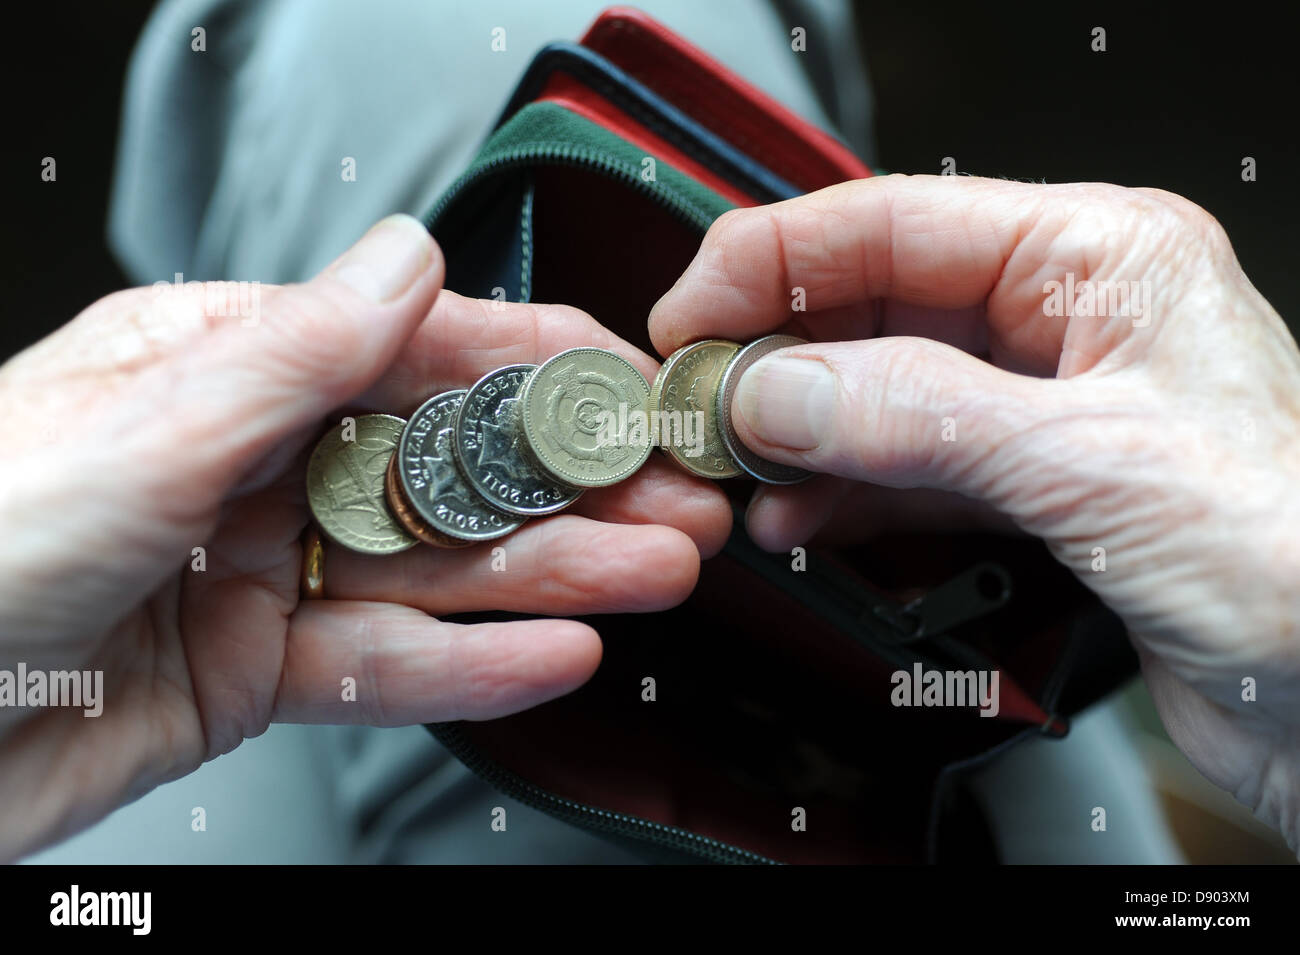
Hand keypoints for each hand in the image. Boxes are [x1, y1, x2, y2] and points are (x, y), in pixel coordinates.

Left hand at [0, 215, 730, 860]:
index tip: (634, 390)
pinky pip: (383, 666)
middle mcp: (250, 461)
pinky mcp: (257, 672)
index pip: (412, 351)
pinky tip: (552, 658)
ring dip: (547, 578)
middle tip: (675, 505)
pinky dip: (471, 668)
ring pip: (431, 572)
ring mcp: (260, 570)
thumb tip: (407, 258)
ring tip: (649, 577)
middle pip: (442, 470)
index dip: (536, 368)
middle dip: (568, 487)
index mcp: (217, 367)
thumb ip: (293, 354)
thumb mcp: (140, 434)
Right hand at [649, 175, 1299, 850]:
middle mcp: (1069, 323)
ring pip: (878, 394)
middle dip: (775, 357)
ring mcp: (1044, 411)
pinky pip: (906, 474)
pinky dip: (841, 498)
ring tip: (736, 472)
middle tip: (697, 408)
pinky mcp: (1032, 494)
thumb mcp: (1092, 467)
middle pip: (873, 306)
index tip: (688, 318)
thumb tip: (773, 388)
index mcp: (1102, 258)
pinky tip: (797, 519)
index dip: (771, 262)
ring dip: (797, 434)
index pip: (893, 221)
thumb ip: (916, 417)